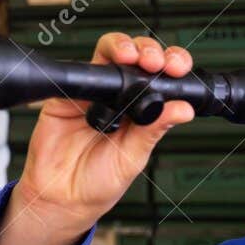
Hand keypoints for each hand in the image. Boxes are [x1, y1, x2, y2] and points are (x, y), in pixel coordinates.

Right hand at [0, 33, 195, 244]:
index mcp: (142, 111)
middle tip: (154, 62)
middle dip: (149, 50)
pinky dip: (92, 68)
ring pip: (109, 53)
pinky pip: (80, 73)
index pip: (161, 78)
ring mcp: (94, 93)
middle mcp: (120, 98)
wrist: (61, 198)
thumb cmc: (97, 183)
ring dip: (122, 46)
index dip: (171, 65)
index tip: (178, 68)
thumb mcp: (133, 158)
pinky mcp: (67, 95)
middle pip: (138, 56)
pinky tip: (103, 77)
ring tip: (130, 57)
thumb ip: (154, 131)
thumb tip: (183, 110)